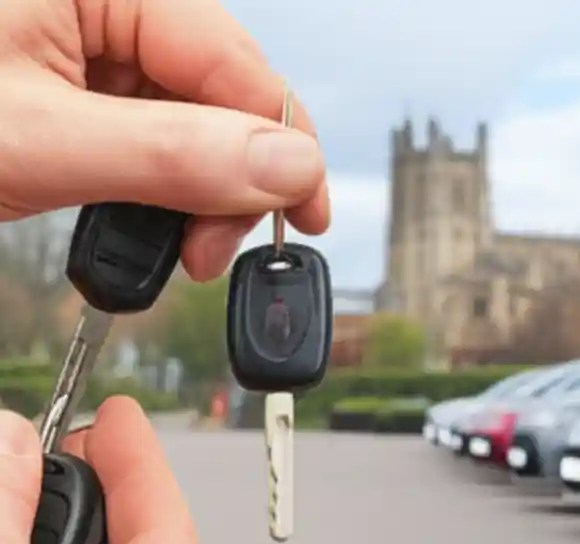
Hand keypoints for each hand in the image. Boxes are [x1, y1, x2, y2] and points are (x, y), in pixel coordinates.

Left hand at [0, 0, 330, 281]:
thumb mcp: (39, 139)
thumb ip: (171, 153)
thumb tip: (292, 167)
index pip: (234, 59)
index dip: (284, 143)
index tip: (307, 215)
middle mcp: (101, 8)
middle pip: (219, 93)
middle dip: (232, 179)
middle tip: (211, 249)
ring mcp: (82, 48)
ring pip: (190, 122)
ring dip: (197, 193)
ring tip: (178, 247)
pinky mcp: (69, 93)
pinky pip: (147, 137)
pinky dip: (157, 188)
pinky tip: (146, 223)